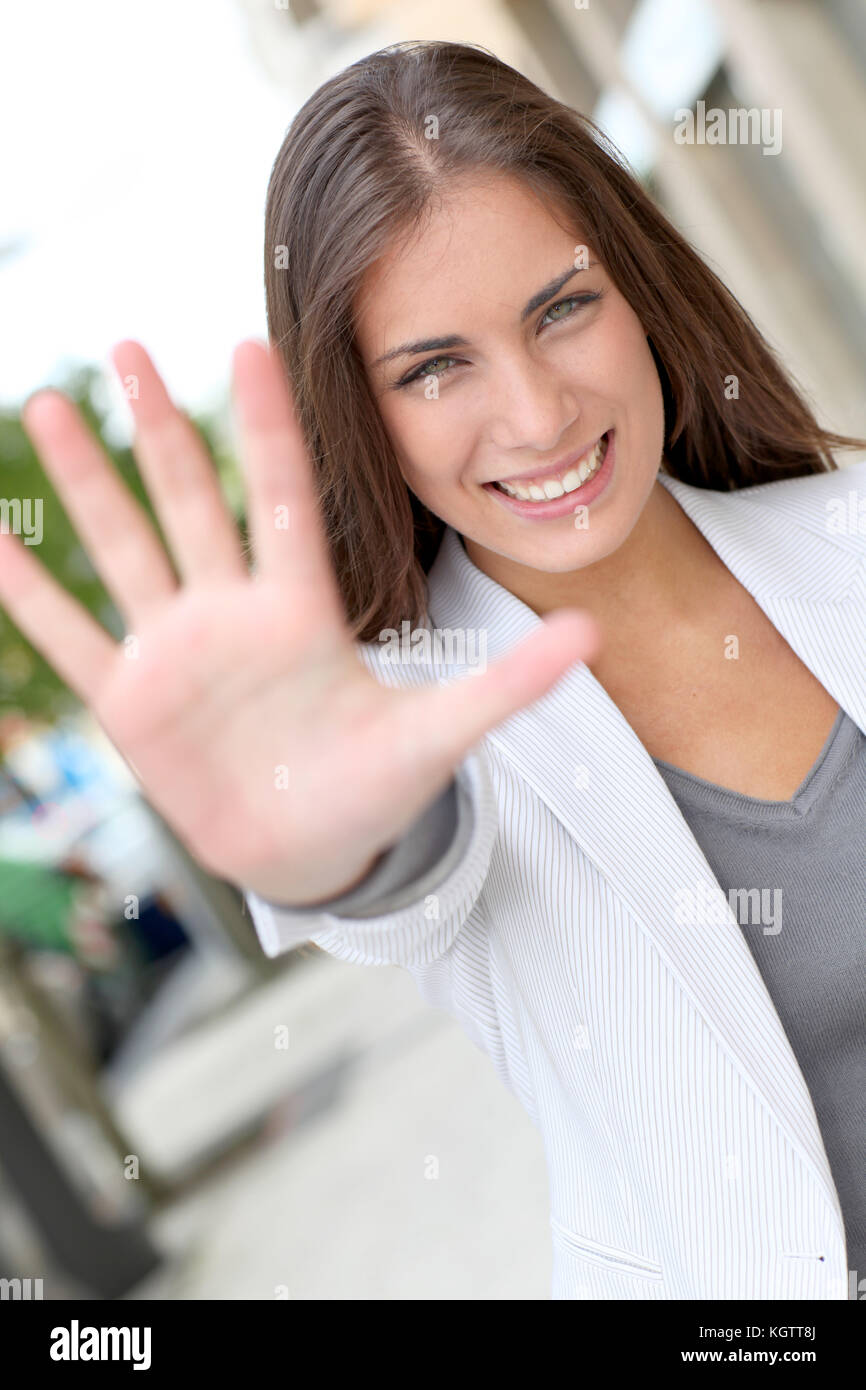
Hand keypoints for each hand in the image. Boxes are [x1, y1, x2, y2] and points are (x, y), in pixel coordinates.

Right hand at [1, 341, 600, 904]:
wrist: (313, 849)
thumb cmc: (375, 787)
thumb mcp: (440, 733)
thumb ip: (508, 681)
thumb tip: (597, 631)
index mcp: (302, 606)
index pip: (281, 494)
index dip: (266, 423)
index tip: (250, 342)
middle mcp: (232, 611)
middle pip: (191, 499)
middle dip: (161, 425)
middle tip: (129, 344)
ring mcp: (175, 651)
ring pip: (125, 547)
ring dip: (88, 481)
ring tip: (52, 403)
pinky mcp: (133, 703)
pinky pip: (73, 638)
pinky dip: (32, 596)